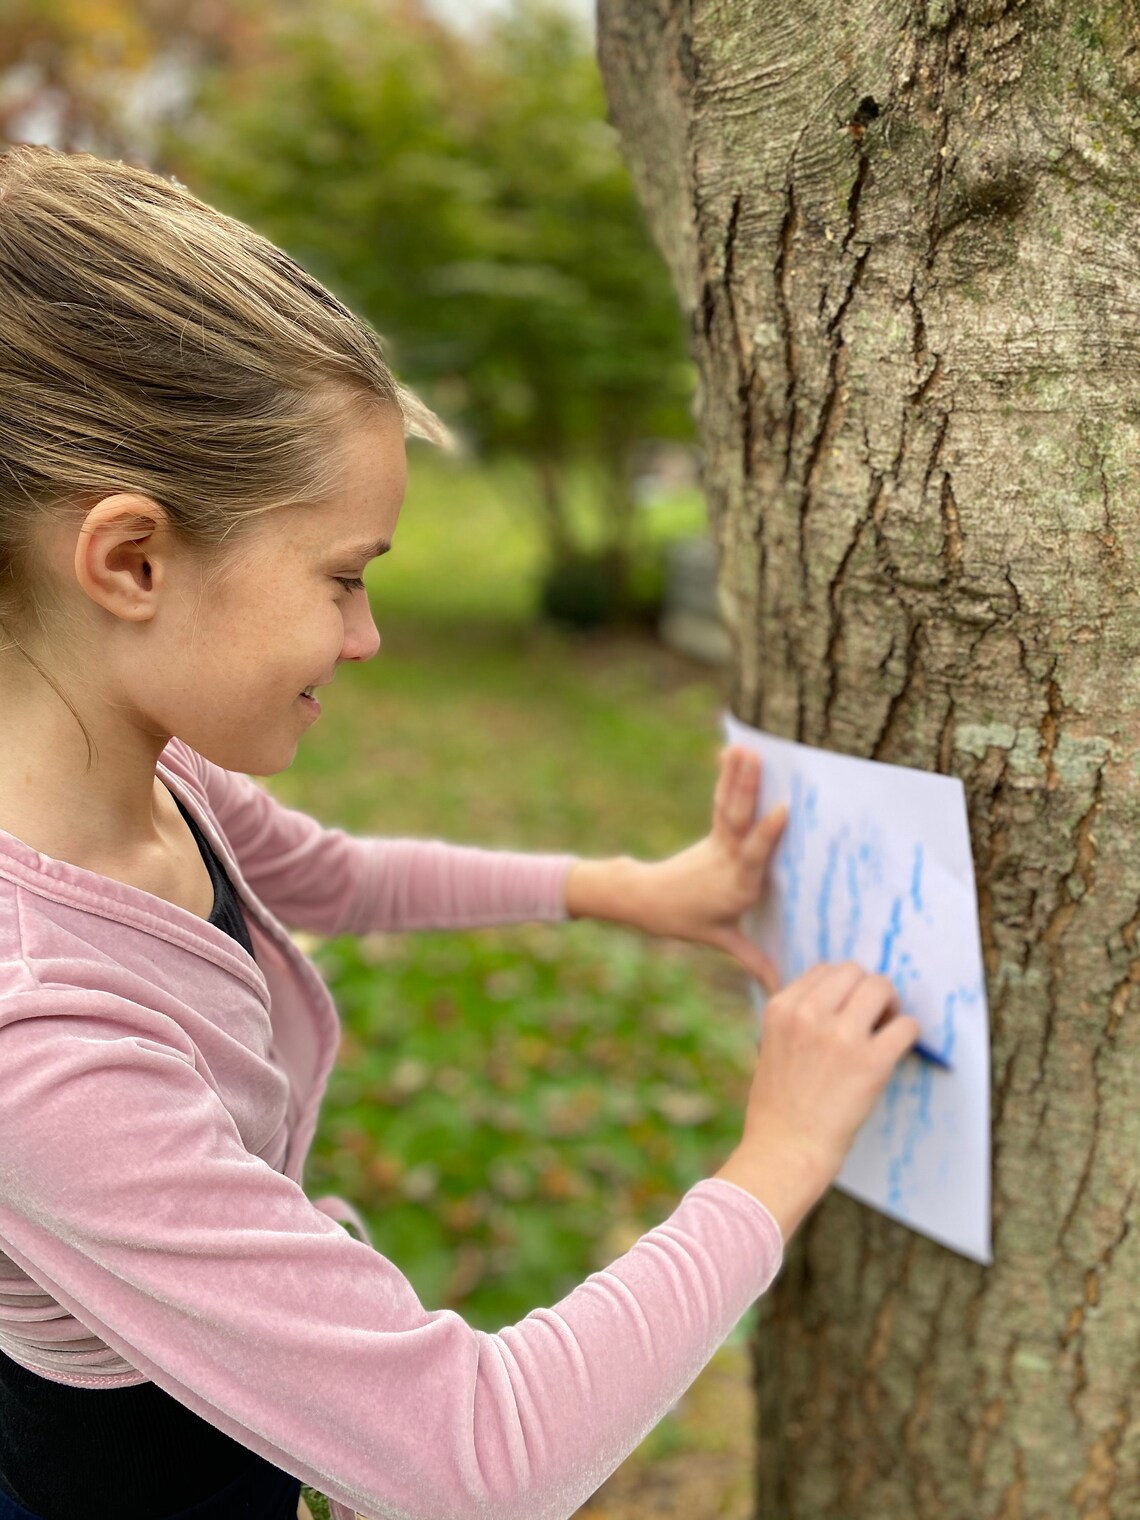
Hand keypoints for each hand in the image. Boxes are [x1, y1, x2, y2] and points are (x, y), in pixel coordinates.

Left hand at [564, 745, 787, 989]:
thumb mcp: (719, 939)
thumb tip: (779, 989)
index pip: (753, 856)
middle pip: (737, 821)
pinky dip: (727, 777)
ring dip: (738, 776)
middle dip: (746, 789)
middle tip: (754, 759)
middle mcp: (727, 860)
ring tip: (744, 749)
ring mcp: (718, 843)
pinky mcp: (714, 831)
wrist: (646, 901)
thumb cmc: (687, 920)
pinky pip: (722, 801)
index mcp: (735, 886)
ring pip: (729, 806)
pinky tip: (731, 753)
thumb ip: (753, 959)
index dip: (767, 833)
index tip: (782, 809)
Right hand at [715, 961, 919, 1240]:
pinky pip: (906, 1026)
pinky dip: (907, 1033)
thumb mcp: (772, 1045)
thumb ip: (799, 1017)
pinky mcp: (871, 1062)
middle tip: (872, 1016)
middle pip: (854, 971)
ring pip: (881, 988)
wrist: (785, 1151)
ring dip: (889, 1005)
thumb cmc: (778, 1106)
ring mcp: (841, 1037)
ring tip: (885, 1028)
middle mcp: (809, 1014)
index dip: (842, 989)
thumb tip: (840, 998)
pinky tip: (897, 1050)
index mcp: (781, 1008)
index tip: (848, 1010)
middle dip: (867, 990)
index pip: (824, 971)